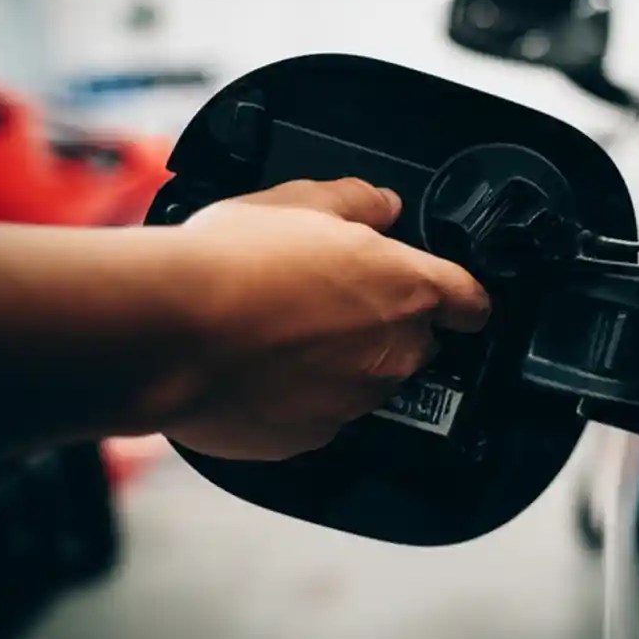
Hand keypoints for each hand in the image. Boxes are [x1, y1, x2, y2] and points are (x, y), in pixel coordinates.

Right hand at [153, 178, 488, 460]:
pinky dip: (300, 397)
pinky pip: (320, 415)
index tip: (459, 300)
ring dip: (342, 361)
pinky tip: (261, 370)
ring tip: (283, 332)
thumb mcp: (298, 200)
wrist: (167, 334)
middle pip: (415, 342)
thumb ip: (355, 201)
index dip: (465, 298)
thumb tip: (380, 205)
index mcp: (404, 289)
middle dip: (386, 325)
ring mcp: (352, 402)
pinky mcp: (308, 438)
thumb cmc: (231, 265)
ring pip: (367, 380)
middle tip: (331, 300)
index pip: (471, 301)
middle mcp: (391, 352)